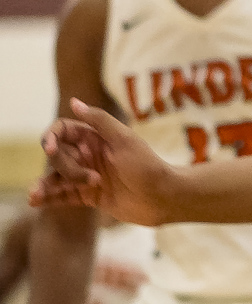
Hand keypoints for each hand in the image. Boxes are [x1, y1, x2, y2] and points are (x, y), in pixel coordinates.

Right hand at [30, 100, 173, 225]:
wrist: (164, 198)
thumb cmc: (148, 166)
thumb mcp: (125, 140)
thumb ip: (99, 121)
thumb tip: (73, 102)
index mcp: (96, 138)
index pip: (62, 131)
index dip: (51, 137)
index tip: (50, 148)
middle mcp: (88, 155)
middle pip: (58, 155)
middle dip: (66, 166)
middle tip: (94, 179)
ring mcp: (87, 175)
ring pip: (56, 177)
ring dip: (43, 184)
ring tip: (34, 194)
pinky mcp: (89, 196)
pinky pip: (63, 195)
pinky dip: (49, 198)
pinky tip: (34, 202)